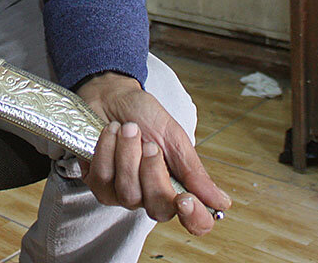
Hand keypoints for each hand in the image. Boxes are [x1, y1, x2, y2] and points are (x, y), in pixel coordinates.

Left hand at [77, 73, 229, 234]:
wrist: (112, 95)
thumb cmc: (145, 116)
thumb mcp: (174, 137)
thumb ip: (194, 171)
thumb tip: (222, 203)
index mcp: (176, 186)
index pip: (194, 221)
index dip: (194, 218)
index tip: (186, 199)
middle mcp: (149, 196)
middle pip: (157, 210)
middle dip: (153, 173)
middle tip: (150, 144)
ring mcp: (121, 193)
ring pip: (127, 194)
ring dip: (127, 154)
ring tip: (128, 128)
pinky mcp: (96, 183)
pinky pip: (102, 179)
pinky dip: (106, 150)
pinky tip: (110, 132)